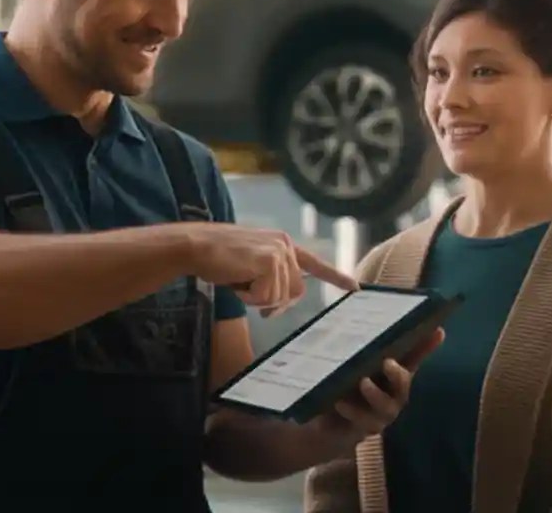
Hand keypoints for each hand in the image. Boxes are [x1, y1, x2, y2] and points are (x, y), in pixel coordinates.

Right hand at [188, 224, 357, 311]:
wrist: (197, 245)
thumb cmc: (218, 258)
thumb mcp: (250, 268)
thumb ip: (270, 280)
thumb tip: (276, 306)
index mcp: (282, 244)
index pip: (314, 263)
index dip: (335, 276)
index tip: (355, 287)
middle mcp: (285, 245)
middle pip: (294, 292)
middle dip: (272, 301)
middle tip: (248, 293)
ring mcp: (279, 252)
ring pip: (279, 297)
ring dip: (256, 297)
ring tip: (238, 278)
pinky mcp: (270, 261)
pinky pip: (266, 296)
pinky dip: (249, 296)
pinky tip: (236, 279)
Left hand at [314, 327, 444, 440]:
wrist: (327, 422)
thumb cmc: (343, 384)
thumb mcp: (348, 361)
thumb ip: (356, 340)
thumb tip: (355, 296)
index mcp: (392, 372)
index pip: (414, 355)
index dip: (427, 344)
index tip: (438, 329)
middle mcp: (393, 393)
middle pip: (403, 384)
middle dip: (398, 374)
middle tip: (388, 362)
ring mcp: (381, 414)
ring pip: (386, 406)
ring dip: (375, 394)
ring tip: (363, 382)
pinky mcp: (363, 429)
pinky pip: (361, 422)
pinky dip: (352, 412)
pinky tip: (339, 402)